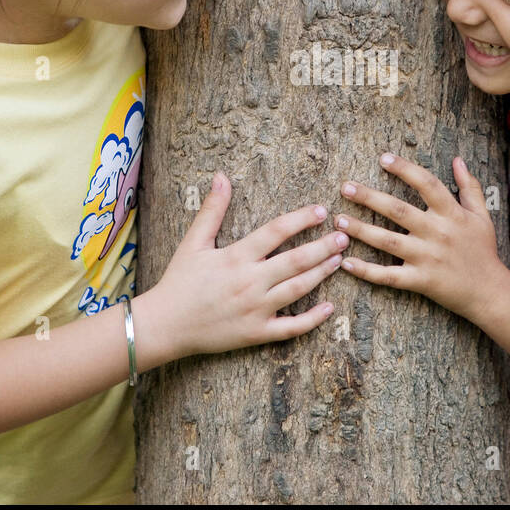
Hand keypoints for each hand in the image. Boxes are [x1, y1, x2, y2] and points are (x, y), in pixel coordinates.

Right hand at [148, 172, 345, 357]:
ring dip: (322, 273)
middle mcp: (250, 282)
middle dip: (323, 247)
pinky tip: (330, 308)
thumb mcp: (193, 242)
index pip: (276, 231)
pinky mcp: (257, 333)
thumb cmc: (179, 281)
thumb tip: (221, 176)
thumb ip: (212, 210)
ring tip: (340, 260)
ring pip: (298, 289)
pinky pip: (291, 328)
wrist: (164, 325)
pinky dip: (313, 319)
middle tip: (344, 235)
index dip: (301, 219)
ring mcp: (256, 309)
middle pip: (296, 260)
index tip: (321, 211)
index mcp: (236, 257)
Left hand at [335, 152, 507, 320]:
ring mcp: (427, 258)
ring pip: (388, 241)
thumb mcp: (482, 216)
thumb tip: (458, 160)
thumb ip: (469, 187)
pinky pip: (389, 276)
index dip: (405, 169)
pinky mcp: (420, 281)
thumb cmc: (484, 251)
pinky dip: (366, 271)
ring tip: (338, 221)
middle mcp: (437, 232)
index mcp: (451, 213)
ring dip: (361, 230)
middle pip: (398, 210)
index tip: (383, 158)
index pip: (426, 184)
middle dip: (369, 197)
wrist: (490, 292)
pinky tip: (346, 262)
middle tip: (345, 187)